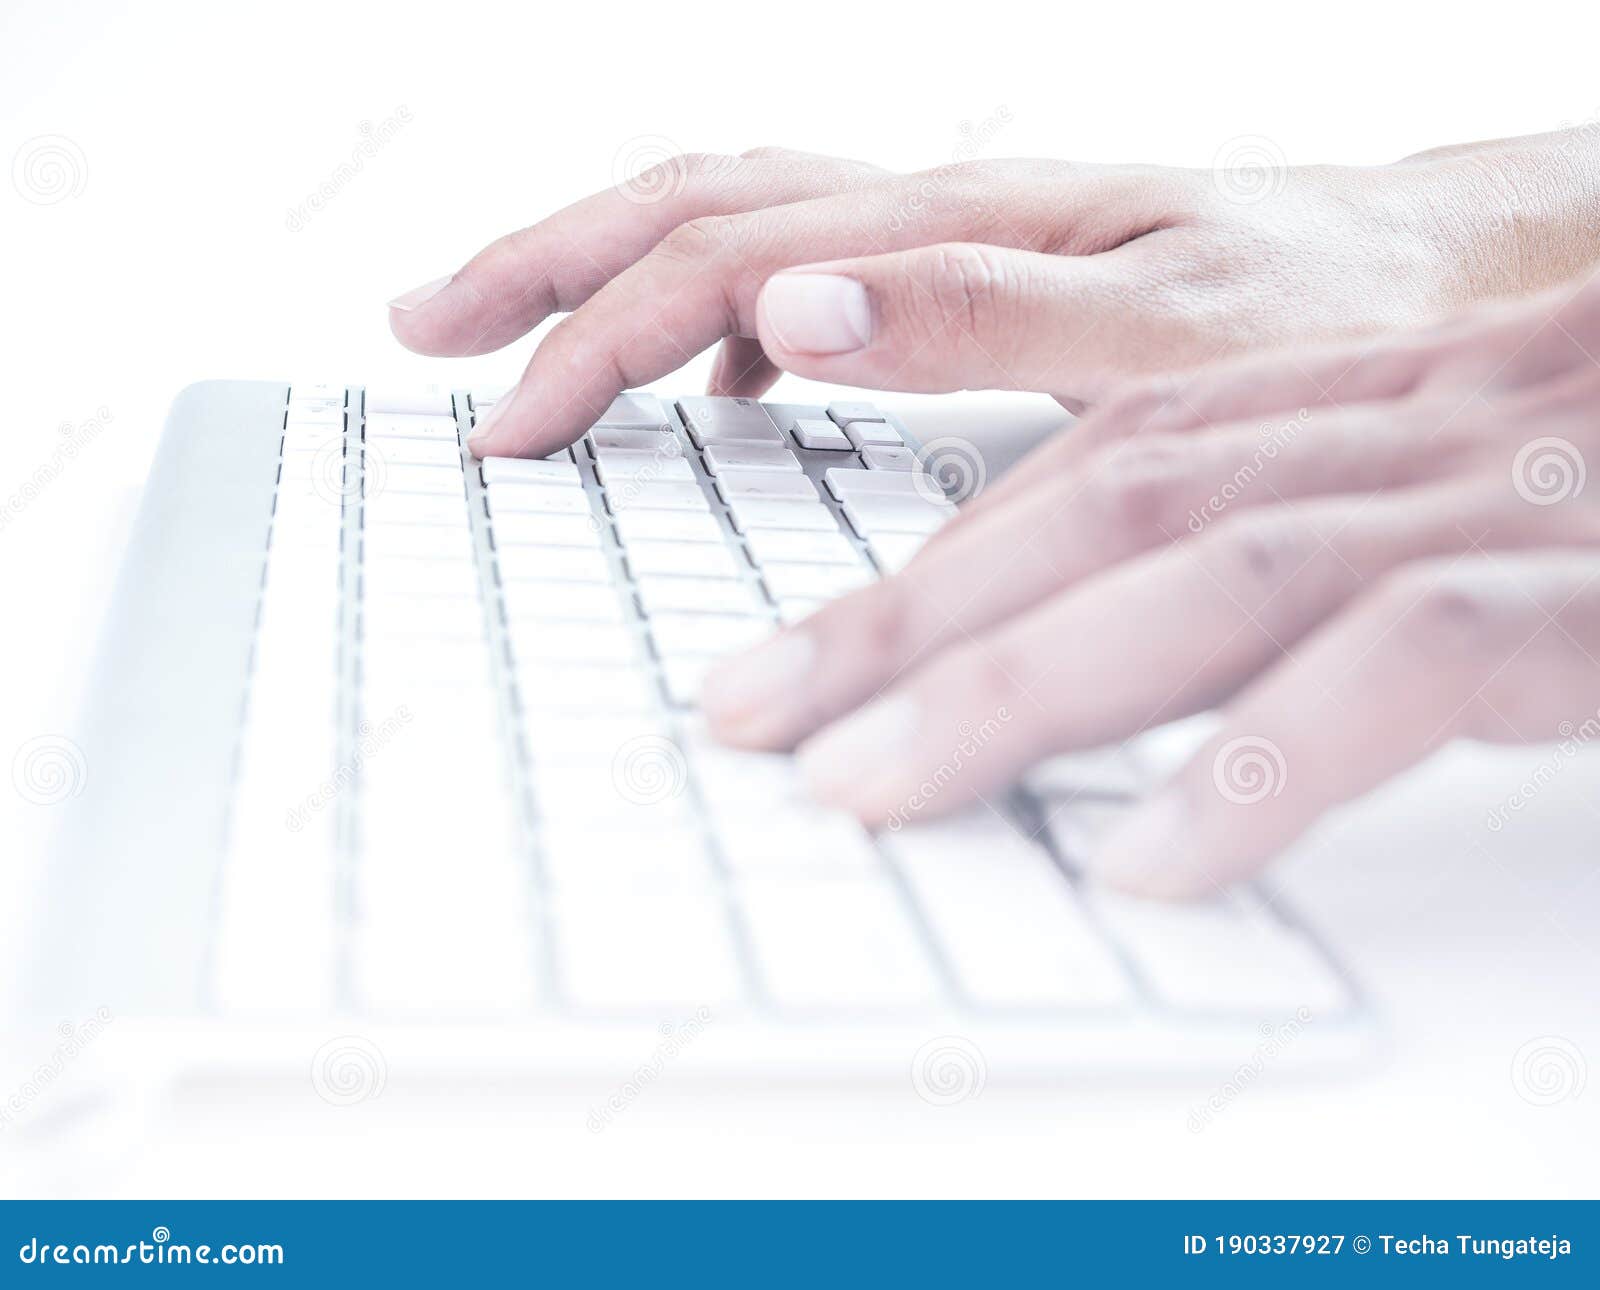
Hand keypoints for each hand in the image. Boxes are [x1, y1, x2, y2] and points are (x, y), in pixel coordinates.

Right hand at [388, 134, 1599, 458]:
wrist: (1422, 269)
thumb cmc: (1320, 315)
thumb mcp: (1172, 336)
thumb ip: (981, 322)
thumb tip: (789, 310)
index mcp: (958, 225)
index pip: (718, 262)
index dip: (590, 340)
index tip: (499, 427)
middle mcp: (936, 208)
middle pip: (690, 207)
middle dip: (543, 269)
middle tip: (424, 328)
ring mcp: (949, 234)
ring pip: (737, 225)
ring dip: (610, 275)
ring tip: (515, 337)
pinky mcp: (975, 269)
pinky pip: (814, 272)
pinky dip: (730, 321)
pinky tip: (721, 383)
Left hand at [702, 272, 1599, 897]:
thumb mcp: (1434, 501)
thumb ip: (1278, 568)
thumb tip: (1098, 681)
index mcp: (1342, 406)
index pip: (1080, 474)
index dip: (919, 570)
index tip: (787, 669)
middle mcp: (1393, 429)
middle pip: (1094, 514)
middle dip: (905, 625)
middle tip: (752, 728)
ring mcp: (1496, 496)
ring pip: (1208, 570)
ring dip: (1019, 688)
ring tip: (872, 793)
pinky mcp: (1592, 586)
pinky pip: (1404, 661)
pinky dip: (1262, 763)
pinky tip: (1145, 863)